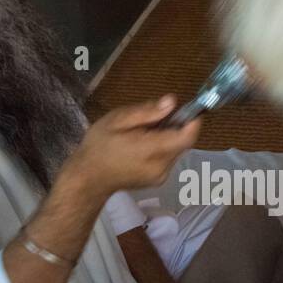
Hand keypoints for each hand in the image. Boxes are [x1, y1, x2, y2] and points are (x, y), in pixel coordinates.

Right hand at [62, 97, 199, 197]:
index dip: (193, 122)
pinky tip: (144, 145)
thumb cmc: (99, 146)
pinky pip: (169, 159)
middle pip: (183, 143)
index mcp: (151, 150)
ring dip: (169, 138)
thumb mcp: (117, 120)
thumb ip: (146, 112)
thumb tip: (172, 102)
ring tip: (146, 132)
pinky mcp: (158, 180)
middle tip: (157, 118)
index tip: (190, 109)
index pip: (186, 138)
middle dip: (177, 127)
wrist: (88, 178)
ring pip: (177, 151)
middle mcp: (161, 166)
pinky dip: (163, 148)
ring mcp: (160, 176)